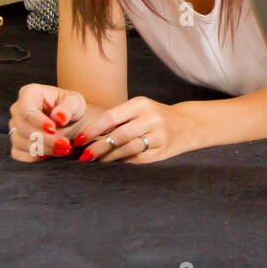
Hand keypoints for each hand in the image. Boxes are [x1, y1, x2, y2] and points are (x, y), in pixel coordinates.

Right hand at [8, 83, 90, 161]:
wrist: (71, 120)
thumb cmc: (71, 106)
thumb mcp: (76, 102)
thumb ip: (68, 108)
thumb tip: (58, 117)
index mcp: (30, 93)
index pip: (27, 109)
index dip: (39, 122)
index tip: (54, 130)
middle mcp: (18, 109)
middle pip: (23, 127)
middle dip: (45, 138)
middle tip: (65, 144)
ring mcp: (15, 126)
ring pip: (20, 141)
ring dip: (43, 149)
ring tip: (63, 149)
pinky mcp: (17, 141)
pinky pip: (18, 153)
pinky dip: (35, 156)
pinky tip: (51, 154)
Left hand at [75, 95, 192, 163]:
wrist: (187, 124)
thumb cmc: (154, 117)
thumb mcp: (138, 110)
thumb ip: (117, 119)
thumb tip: (88, 135)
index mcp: (141, 104)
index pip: (111, 117)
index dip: (93, 130)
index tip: (79, 140)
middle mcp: (151, 118)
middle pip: (118, 135)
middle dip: (98, 147)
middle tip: (83, 156)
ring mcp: (159, 135)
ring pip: (127, 149)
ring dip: (108, 157)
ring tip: (95, 161)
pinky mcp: (161, 151)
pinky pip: (137, 158)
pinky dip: (122, 162)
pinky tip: (112, 163)